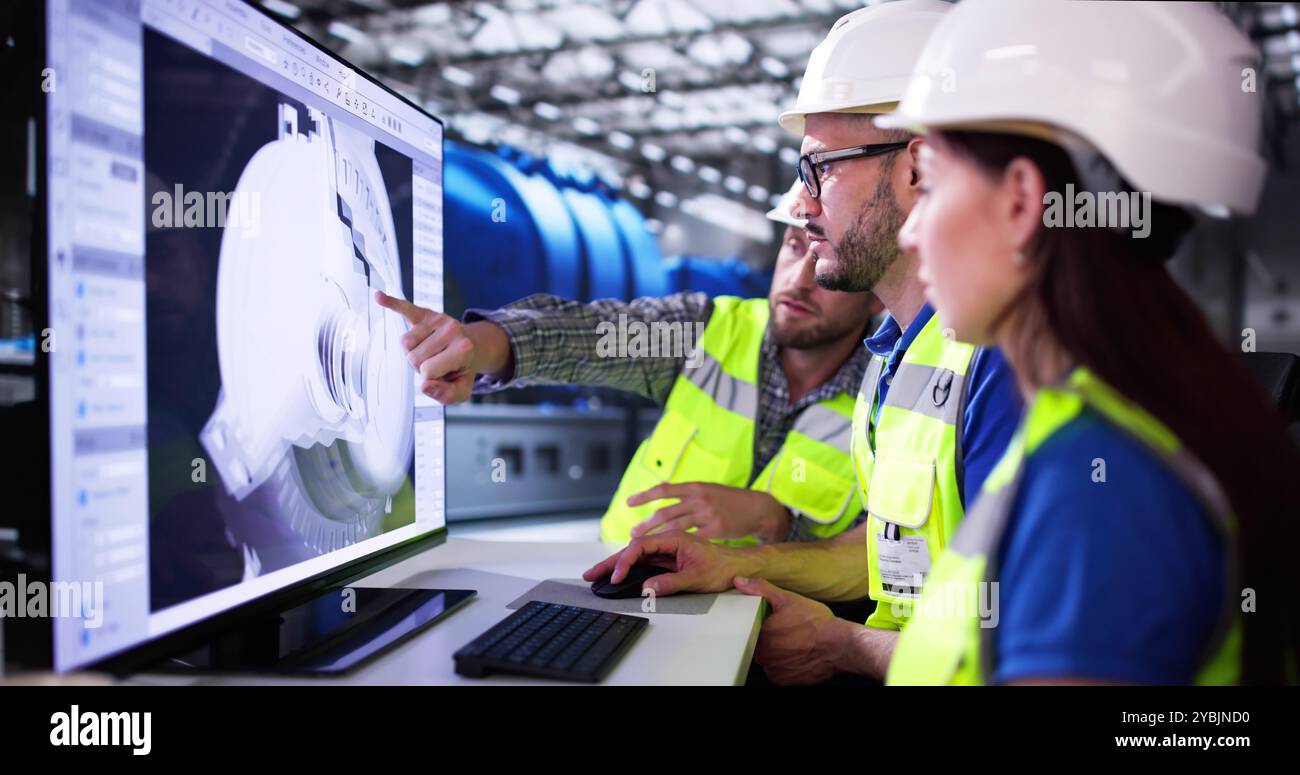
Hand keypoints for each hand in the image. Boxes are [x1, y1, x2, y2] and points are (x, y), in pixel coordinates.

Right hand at [375, 291, 502, 403]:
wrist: (470, 348)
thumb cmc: (460, 371)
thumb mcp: (461, 390)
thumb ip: (446, 395)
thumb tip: (425, 386)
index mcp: (464, 350)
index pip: (428, 371)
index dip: (429, 379)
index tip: (441, 375)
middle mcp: (453, 330)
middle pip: (414, 357)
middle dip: (420, 366)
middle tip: (435, 363)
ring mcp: (439, 319)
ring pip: (405, 342)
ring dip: (412, 352)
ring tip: (429, 352)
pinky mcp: (426, 313)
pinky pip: (405, 307)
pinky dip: (392, 303)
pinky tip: (379, 297)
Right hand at [581, 532, 758, 595]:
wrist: (738, 567)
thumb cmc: (722, 568)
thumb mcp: (696, 578)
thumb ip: (670, 583)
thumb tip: (646, 588)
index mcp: (674, 539)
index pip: (641, 547)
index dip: (625, 562)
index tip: (616, 578)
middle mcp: (668, 542)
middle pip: (633, 549)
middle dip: (611, 562)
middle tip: (590, 574)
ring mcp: (667, 550)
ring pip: (636, 556)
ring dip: (616, 565)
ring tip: (596, 575)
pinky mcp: (668, 559)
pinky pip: (644, 563)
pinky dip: (628, 569)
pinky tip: (617, 576)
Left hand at [627, 482, 791, 542]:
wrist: (759, 508)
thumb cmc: (730, 501)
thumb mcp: (708, 490)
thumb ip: (687, 494)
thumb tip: (664, 494)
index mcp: (695, 487)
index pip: (664, 489)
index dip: (645, 495)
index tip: (629, 502)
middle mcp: (699, 498)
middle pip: (666, 512)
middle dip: (646, 524)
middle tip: (632, 533)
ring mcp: (708, 514)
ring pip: (675, 527)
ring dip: (657, 537)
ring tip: (643, 544)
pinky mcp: (716, 529)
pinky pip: (693, 539)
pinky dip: (679, 546)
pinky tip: (669, 554)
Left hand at [733, 576, 847, 684]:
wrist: (839, 645)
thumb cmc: (815, 622)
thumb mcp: (787, 598)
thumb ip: (760, 589)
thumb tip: (739, 581)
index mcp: (760, 636)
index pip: (749, 631)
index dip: (760, 625)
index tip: (772, 622)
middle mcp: (764, 657)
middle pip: (758, 646)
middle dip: (768, 639)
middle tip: (785, 630)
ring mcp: (775, 670)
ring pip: (768, 660)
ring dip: (776, 652)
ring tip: (793, 642)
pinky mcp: (786, 681)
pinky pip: (779, 672)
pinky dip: (785, 664)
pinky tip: (797, 654)